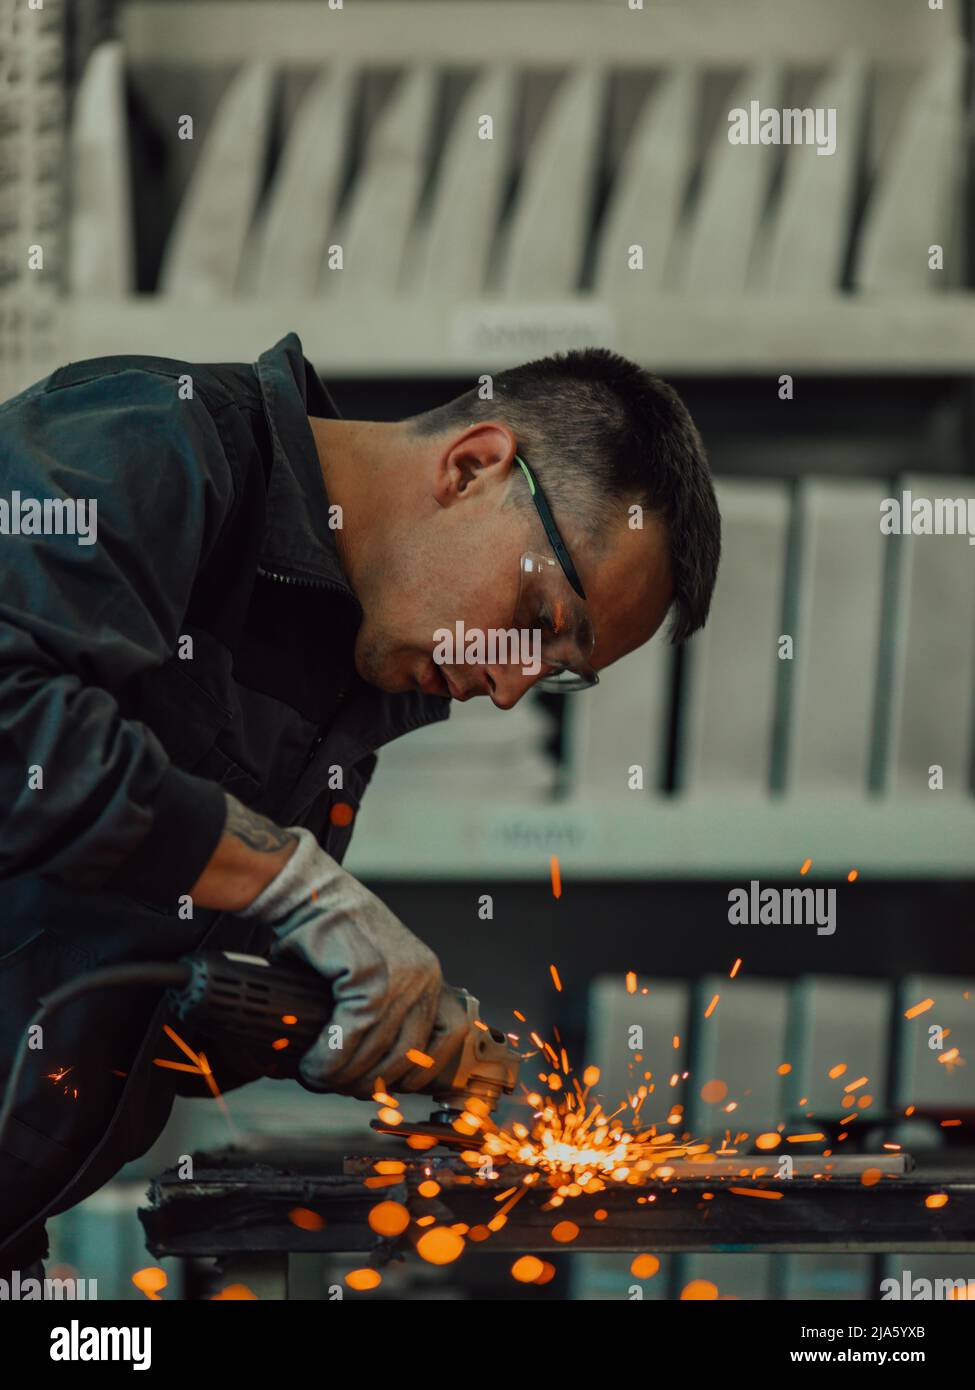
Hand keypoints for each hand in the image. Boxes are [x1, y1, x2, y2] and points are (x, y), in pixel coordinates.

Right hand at [239, 827, 446, 1095]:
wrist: (311, 893)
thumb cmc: (334, 931)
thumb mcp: (374, 969)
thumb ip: (380, 1007)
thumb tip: (369, 1064)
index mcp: (427, 976)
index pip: (445, 1037)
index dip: (419, 1072)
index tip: (389, 1087)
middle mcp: (422, 977)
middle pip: (405, 1056)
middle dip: (367, 1082)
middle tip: (336, 1084)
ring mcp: (398, 976)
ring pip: (375, 1052)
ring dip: (341, 1076)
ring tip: (316, 1076)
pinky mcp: (367, 974)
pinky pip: (350, 1035)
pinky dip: (327, 1058)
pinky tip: (310, 1063)